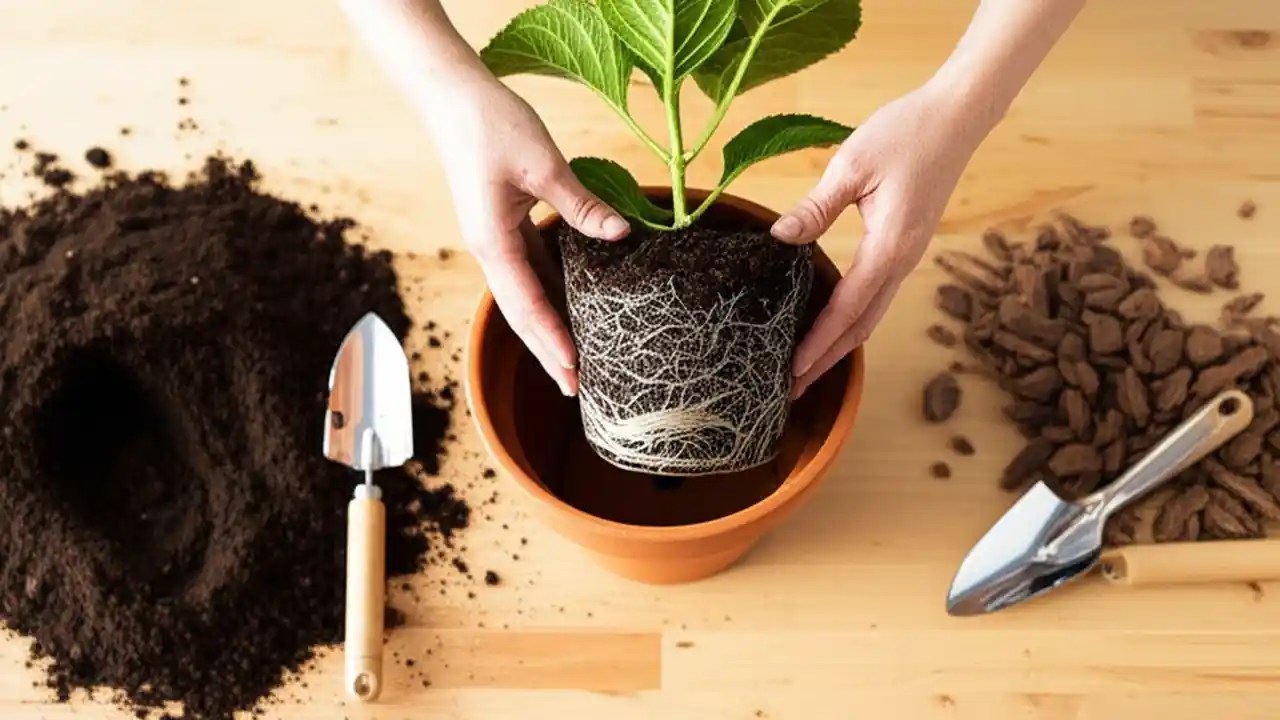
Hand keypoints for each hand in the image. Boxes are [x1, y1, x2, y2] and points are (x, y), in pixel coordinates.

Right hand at [432, 80, 629, 396]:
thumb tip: (621, 235)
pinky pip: (529, 270)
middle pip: (522, 313)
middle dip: (547, 351)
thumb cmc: (491, 124)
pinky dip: (549, 294)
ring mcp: (494, 239)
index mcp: (493, 241)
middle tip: (575, 388)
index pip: (527, 306)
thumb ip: (581, 204)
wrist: (452, 96)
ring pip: (525, 295)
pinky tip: (573, 306)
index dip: (552, 341)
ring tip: (576, 359)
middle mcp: (490, 249)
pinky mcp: (502, 226)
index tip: (574, 372)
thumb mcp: (543, 164)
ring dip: (548, 327)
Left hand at [770, 80, 993, 397]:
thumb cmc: (905, 132)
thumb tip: (779, 239)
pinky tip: (831, 326)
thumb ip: (816, 207)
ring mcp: (907, 256)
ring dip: (839, 344)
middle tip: (791, 388)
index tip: (792, 369)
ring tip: (807, 369)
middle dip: (827, 359)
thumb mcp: (851, 166)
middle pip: (861, 326)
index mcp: (890, 247)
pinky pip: (876, 295)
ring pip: (871, 314)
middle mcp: (903, 261)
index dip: (818, 342)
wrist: (957, 116)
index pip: (847, 308)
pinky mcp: (905, 246)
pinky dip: (852, 320)